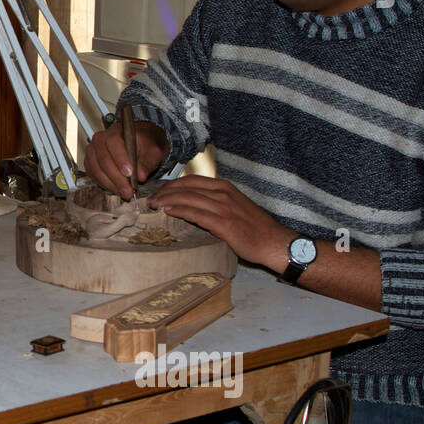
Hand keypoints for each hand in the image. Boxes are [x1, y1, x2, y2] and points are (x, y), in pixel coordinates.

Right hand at [85, 120, 168, 199]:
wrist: (139, 144)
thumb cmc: (144, 145)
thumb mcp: (153, 151)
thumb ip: (148, 162)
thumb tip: (141, 176)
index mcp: (116, 131)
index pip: (114, 143)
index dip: (120, 159)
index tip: (130, 173)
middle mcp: (100, 140)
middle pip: (103, 159)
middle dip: (116, 178)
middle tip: (128, 190)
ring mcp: (93, 151)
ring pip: (96, 170)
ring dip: (110, 184)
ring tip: (124, 193)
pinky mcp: (90, 163)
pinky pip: (93, 175)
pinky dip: (104, 184)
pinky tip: (116, 189)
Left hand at [148, 175, 293, 269]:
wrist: (273, 242)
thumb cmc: (254, 228)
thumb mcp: (233, 207)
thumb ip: (214, 203)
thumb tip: (192, 205)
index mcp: (225, 187)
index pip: (191, 180)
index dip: (172, 185)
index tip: (158, 192)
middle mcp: (223, 193)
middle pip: (186, 187)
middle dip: (165, 191)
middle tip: (150, 199)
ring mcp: (223, 207)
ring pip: (188, 198)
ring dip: (167, 200)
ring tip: (153, 205)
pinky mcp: (223, 223)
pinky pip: (196, 213)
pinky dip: (180, 210)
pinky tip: (167, 211)